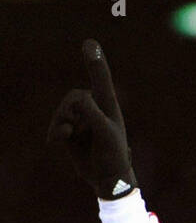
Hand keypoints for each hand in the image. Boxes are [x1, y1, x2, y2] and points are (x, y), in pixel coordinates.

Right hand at [47, 40, 137, 199]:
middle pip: (72, 97)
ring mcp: (81, 121)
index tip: (89, 43)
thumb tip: (80, 97)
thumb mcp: (106, 133)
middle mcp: (94, 109)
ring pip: (62, 111)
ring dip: (61, 122)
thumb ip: (93, 113)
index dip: (95, 61)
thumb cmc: (113, 156)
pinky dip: (55, 131)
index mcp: (107, 105)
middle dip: (69, 110)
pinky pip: (57, 125)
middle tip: (74, 127)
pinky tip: (56, 140)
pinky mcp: (71, 133)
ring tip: (69, 135)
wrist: (107, 179)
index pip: (100, 80)